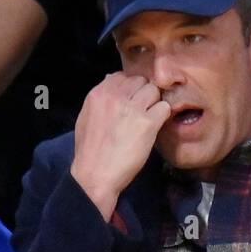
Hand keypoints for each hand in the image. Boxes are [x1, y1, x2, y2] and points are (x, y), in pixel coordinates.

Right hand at [69, 72, 172, 218]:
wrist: (95, 175)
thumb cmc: (90, 152)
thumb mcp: (86, 117)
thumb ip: (100, 99)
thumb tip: (111, 79)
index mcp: (99, 93)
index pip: (123, 76)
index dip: (130, 88)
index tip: (131, 102)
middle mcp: (116, 96)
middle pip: (140, 81)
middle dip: (143, 95)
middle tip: (142, 112)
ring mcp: (132, 109)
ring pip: (154, 91)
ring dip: (154, 104)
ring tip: (149, 120)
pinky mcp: (147, 123)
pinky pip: (164, 108)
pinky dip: (163, 116)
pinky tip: (156, 127)